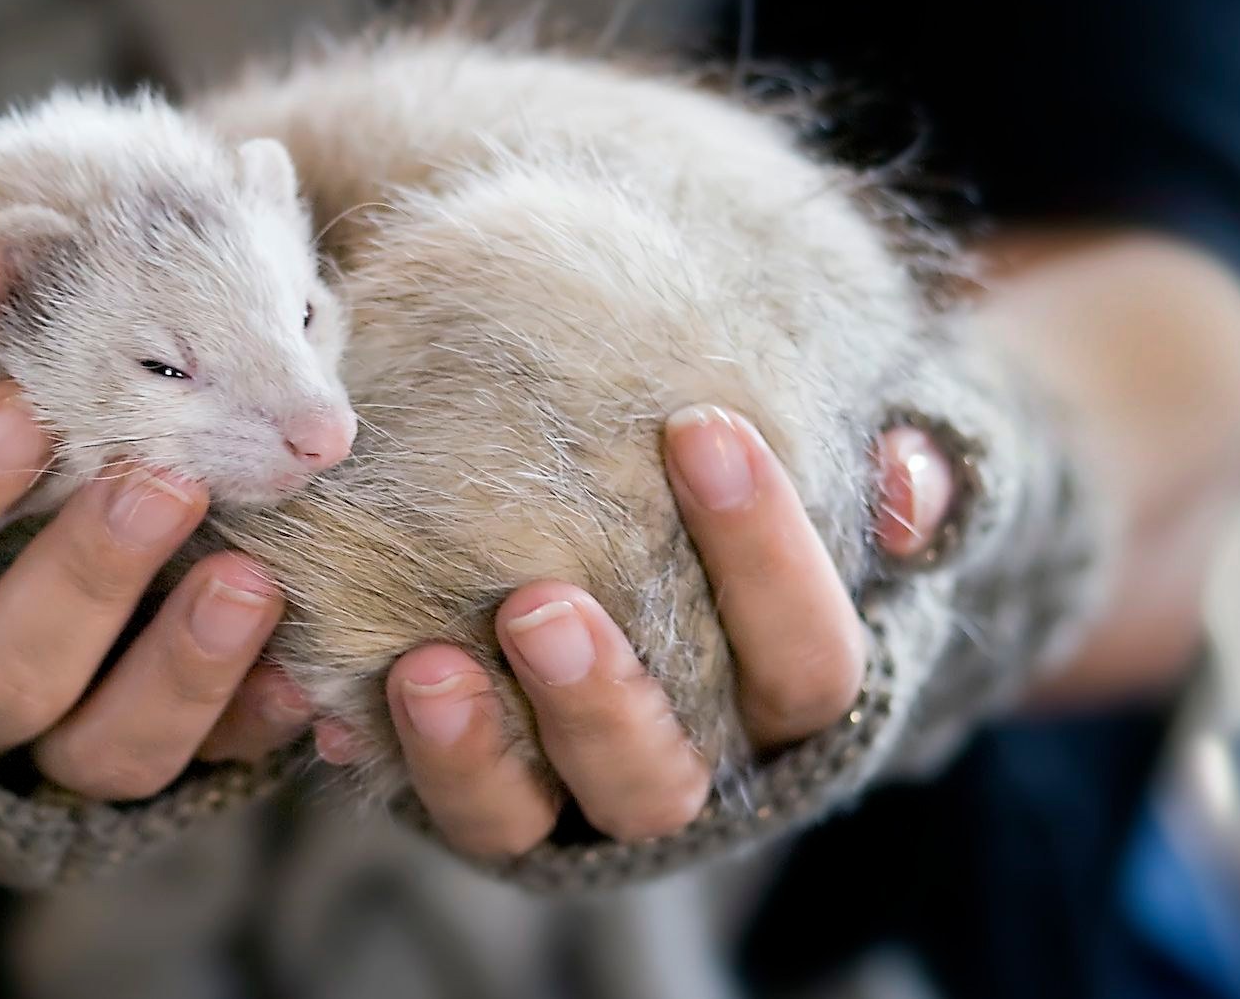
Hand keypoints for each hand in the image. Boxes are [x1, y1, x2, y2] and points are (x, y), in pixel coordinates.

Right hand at [0, 305, 313, 797]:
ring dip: (178, 672)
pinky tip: (300, 674)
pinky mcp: (137, 770)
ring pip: (95, 752)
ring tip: (249, 580)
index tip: (23, 409)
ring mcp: (41, 754)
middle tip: (166, 484)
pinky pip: (198, 772)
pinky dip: (250, 724)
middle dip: (84, 582)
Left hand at [316, 407, 954, 857]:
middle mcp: (693, 765)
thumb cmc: (763, 510)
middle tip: (537, 601)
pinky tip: (331, 706)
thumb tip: (909, 481)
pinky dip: (386, 760)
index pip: (806, 662)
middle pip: (667, 774)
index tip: (701, 426)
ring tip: (424, 667)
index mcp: (788, 702)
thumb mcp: (840, 479)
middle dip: (601, 698)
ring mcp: (579, 790)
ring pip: (538, 814)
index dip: (766, 558)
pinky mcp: (491, 789)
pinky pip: (437, 802)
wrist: (677, 549)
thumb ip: (898, 477)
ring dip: (479, 751)